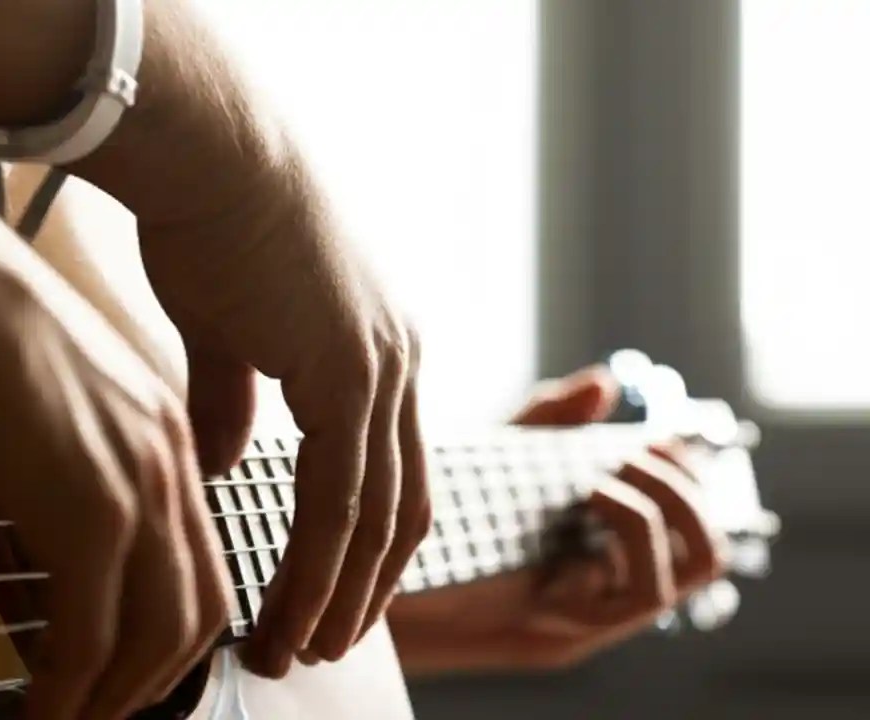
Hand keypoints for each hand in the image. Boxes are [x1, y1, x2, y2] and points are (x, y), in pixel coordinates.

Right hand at [0, 185, 230, 719]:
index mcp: (148, 424)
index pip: (187, 551)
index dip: (162, 625)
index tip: (124, 666)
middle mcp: (160, 452)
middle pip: (197, 602)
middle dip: (155, 678)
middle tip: (105, 713)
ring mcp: (133, 480)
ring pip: (163, 630)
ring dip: (120, 695)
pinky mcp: (85, 507)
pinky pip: (92, 634)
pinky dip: (72, 691)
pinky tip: (43, 715)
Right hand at [99, 134, 427, 677]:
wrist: (213, 157)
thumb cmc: (213, 226)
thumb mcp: (231, 327)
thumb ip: (238, 397)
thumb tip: (230, 458)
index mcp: (377, 353)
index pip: (390, 477)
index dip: (366, 551)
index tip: (331, 603)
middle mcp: (397, 364)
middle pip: (399, 509)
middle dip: (362, 590)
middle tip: (318, 649)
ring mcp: (382, 367)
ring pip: (374, 518)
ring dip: (337, 596)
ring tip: (297, 653)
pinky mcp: (349, 369)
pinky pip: (340, 497)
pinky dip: (316, 567)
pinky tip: (286, 609)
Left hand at [387, 366, 725, 672]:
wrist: (364, 584)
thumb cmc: (430, 525)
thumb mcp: (496, 463)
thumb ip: (547, 424)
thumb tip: (606, 380)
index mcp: (595, 554)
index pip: (689, 519)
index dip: (692, 472)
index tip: (661, 431)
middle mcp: (606, 592)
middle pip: (708, 546)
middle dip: (688, 484)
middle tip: (635, 451)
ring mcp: (594, 619)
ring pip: (697, 566)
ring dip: (672, 504)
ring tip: (612, 470)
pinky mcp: (566, 636)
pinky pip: (645, 592)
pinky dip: (635, 528)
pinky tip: (590, 494)